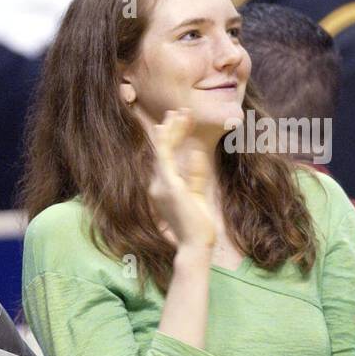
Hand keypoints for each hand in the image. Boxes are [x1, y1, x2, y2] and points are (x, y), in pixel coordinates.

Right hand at [148, 108, 216, 250]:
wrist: (195, 245)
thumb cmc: (197, 226)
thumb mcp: (197, 195)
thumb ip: (194, 175)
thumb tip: (196, 153)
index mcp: (162, 188)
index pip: (165, 158)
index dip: (173, 138)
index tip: (183, 122)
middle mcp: (156, 185)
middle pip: (162, 150)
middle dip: (171, 129)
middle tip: (180, 110)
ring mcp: (160, 185)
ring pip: (162, 150)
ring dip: (171, 129)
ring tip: (180, 112)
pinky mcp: (168, 185)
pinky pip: (165, 156)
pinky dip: (168, 139)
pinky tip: (171, 125)